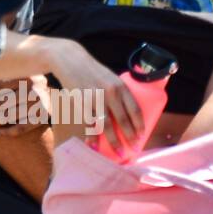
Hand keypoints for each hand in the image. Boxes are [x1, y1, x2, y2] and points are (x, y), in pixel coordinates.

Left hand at [0, 74, 49, 136]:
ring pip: (8, 116)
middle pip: (0, 103)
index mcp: (24, 76)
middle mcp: (33, 90)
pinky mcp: (44, 118)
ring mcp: (39, 105)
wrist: (59, 94)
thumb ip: (3, 73)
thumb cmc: (29, 82)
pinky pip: (21, 128)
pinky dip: (7, 132)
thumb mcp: (19, 73)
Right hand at [43, 36, 142, 153]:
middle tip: (133, 149)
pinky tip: (95, 146)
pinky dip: (92, 136)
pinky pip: (89, 123)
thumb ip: (119, 94)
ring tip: (119, 153)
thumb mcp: (111, 78)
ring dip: (114, 141)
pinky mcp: (82, 103)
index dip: (139, 125)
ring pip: (107, 125)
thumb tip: (128, 116)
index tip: (142, 136)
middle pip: (123, 120)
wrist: (70, 60)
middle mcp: (110, 93)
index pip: (135, 109)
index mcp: (120, 86)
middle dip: (129, 137)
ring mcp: (95, 98)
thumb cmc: (93, 72)